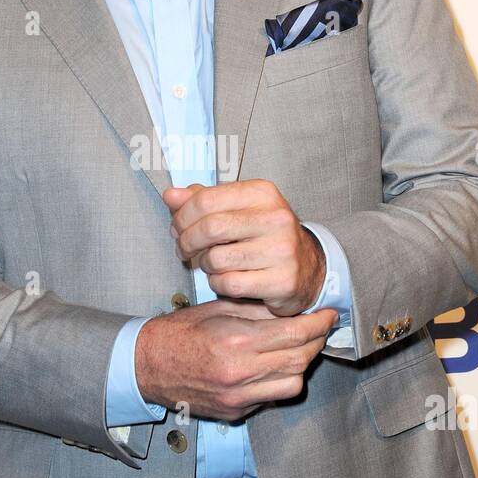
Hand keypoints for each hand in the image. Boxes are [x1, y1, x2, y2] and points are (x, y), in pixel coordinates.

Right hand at [135, 297, 337, 422]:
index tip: (329, 314)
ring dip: (302, 364)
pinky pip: (271, 397)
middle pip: (300, 360)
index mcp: (237, 341)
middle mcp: (240, 373)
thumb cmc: (180, 332)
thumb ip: (258, 310)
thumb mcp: (218, 308)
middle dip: (316, 341)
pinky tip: (273, 365)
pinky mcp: (235, 412)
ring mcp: (238, 398)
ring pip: (293, 383)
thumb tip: (294, 307)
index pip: (295, 334)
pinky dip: (279, 380)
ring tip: (298, 347)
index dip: (319, 323)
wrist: (147, 366)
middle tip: (319, 327)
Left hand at [163, 180, 326, 316]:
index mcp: (263, 193)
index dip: (181, 216)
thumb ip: (203, 200)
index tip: (177, 227)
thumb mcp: (237, 209)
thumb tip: (170, 195)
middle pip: (209, 228)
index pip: (205, 199)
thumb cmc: (264, 235)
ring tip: (213, 263)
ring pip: (216, 259)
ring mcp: (282, 251)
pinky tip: (226, 279)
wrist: (307, 268)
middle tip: (184, 249)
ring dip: (205, 264)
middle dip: (186, 241)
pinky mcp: (282, 281)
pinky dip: (218, 284)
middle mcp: (276, 218)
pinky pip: (229, 284)